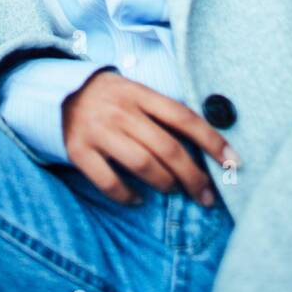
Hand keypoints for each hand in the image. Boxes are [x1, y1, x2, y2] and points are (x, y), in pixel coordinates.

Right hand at [61, 70, 240, 206]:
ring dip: (165, 183)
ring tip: (171, 189)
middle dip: (193, 176)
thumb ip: (163, 113)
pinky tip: (137, 199)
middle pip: (167, 147)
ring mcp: (99, 131)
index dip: (211, 141)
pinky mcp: (79, 151)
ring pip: (142, 164)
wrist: (58, 92)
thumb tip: (205, 144)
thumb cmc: (109, 97)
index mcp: (140, 94)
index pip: (184, 117)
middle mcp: (122, 111)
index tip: (233, 162)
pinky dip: (127, 195)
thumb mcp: (136, 93)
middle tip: (206, 196)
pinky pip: (109, 181)